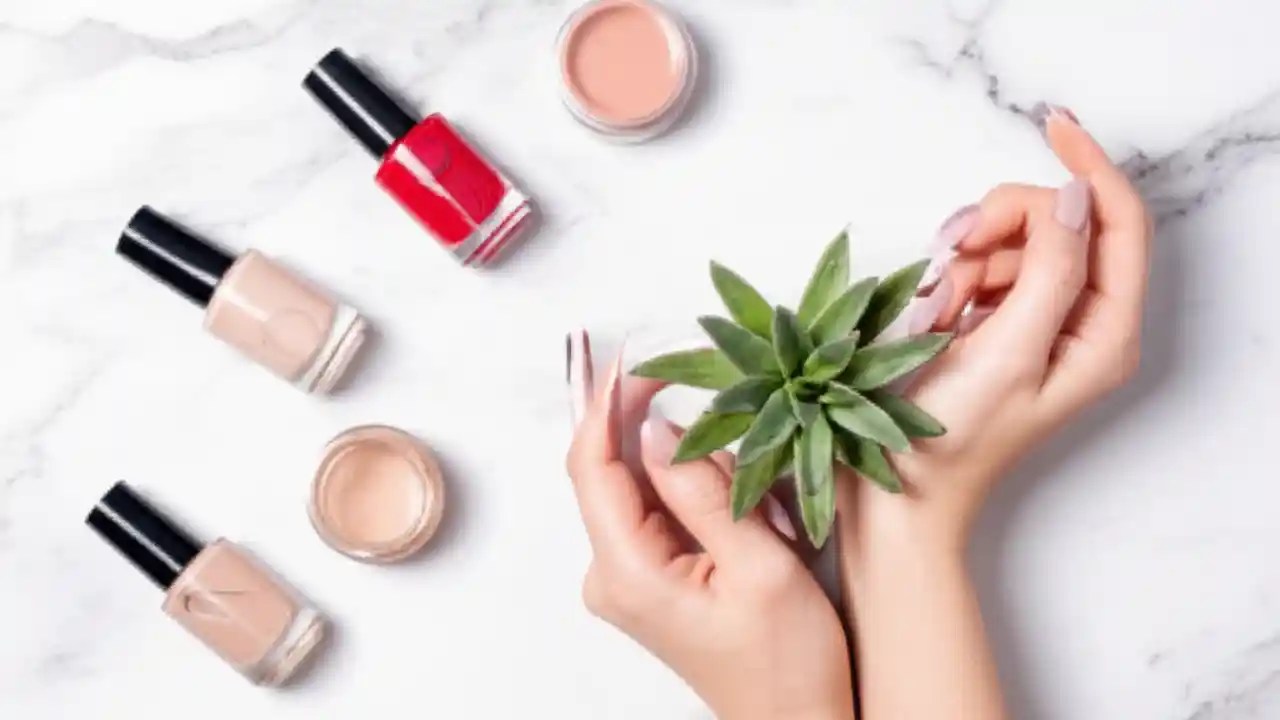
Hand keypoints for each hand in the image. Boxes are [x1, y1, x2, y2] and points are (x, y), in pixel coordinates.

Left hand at [565, 332, 854, 719]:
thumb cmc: (788, 662)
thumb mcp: (760, 567)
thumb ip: (704, 492)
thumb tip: (660, 429)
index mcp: (628, 572)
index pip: (592, 466)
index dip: (606, 403)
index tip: (632, 356)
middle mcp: (611, 576)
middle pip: (609, 471)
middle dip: (649, 420)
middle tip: (696, 377)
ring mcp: (627, 580)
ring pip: (637, 487)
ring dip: (682, 458)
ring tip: (743, 465)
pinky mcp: (649, 581)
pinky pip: (656, 512)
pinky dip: (689, 487)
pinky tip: (736, 491)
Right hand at [854, 104, 1152, 545]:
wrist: (900, 496)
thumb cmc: (952, 440)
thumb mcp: (1008, 351)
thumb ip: (1050, 271)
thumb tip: (1073, 201)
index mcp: (1104, 335)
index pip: (1119, 223)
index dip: (1090, 168)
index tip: (1051, 126)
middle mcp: (1082, 325)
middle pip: (1059, 225)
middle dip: (1003, 225)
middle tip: (952, 251)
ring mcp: (1039, 325)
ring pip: (1015, 243)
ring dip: (968, 258)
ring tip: (935, 308)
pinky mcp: (1000, 326)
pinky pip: (985, 268)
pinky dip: (953, 278)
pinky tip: (933, 314)